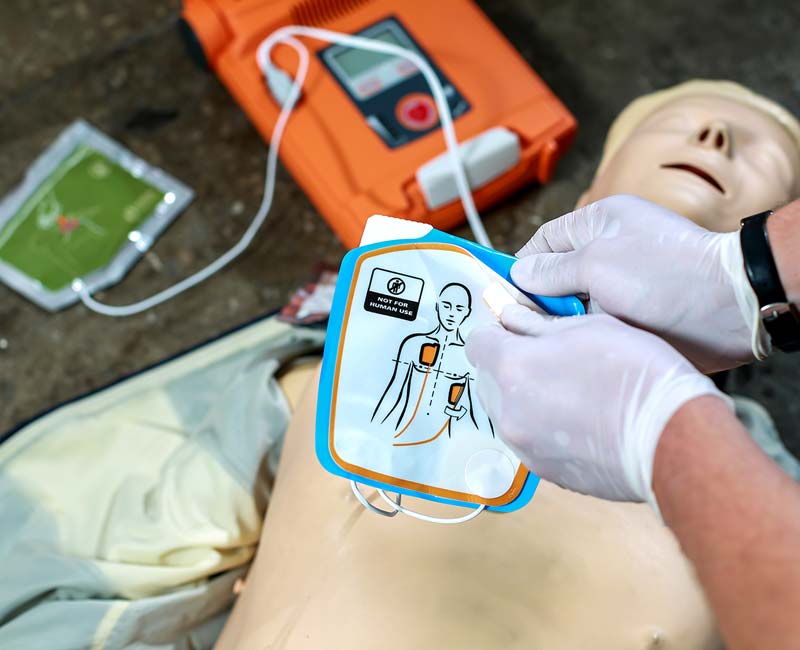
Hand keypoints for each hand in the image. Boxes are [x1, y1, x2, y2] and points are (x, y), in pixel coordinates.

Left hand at [466, 306, 727, 504]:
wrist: (672, 438)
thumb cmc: (637, 373)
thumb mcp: (588, 328)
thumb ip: (537, 324)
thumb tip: (510, 316)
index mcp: (513, 368)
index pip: (477, 343)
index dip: (496, 334)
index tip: (515, 332)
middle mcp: (508, 411)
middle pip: (487, 380)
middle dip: (507, 367)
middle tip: (547, 359)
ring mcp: (524, 445)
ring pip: (505, 412)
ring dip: (522, 399)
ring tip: (568, 391)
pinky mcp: (544, 471)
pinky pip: (527, 440)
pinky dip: (541, 428)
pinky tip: (577, 419)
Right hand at [512, 195, 768, 372]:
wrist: (728, 311)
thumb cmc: (667, 274)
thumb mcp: (597, 264)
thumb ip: (552, 271)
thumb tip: (519, 274)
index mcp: (598, 224)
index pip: (543, 242)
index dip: (520, 267)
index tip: (499, 294)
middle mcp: (606, 253)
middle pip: (554, 277)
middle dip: (538, 300)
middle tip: (518, 325)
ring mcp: (619, 287)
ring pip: (571, 307)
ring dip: (561, 323)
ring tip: (546, 341)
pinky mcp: (629, 318)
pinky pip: (592, 327)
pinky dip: (581, 337)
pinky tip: (571, 350)